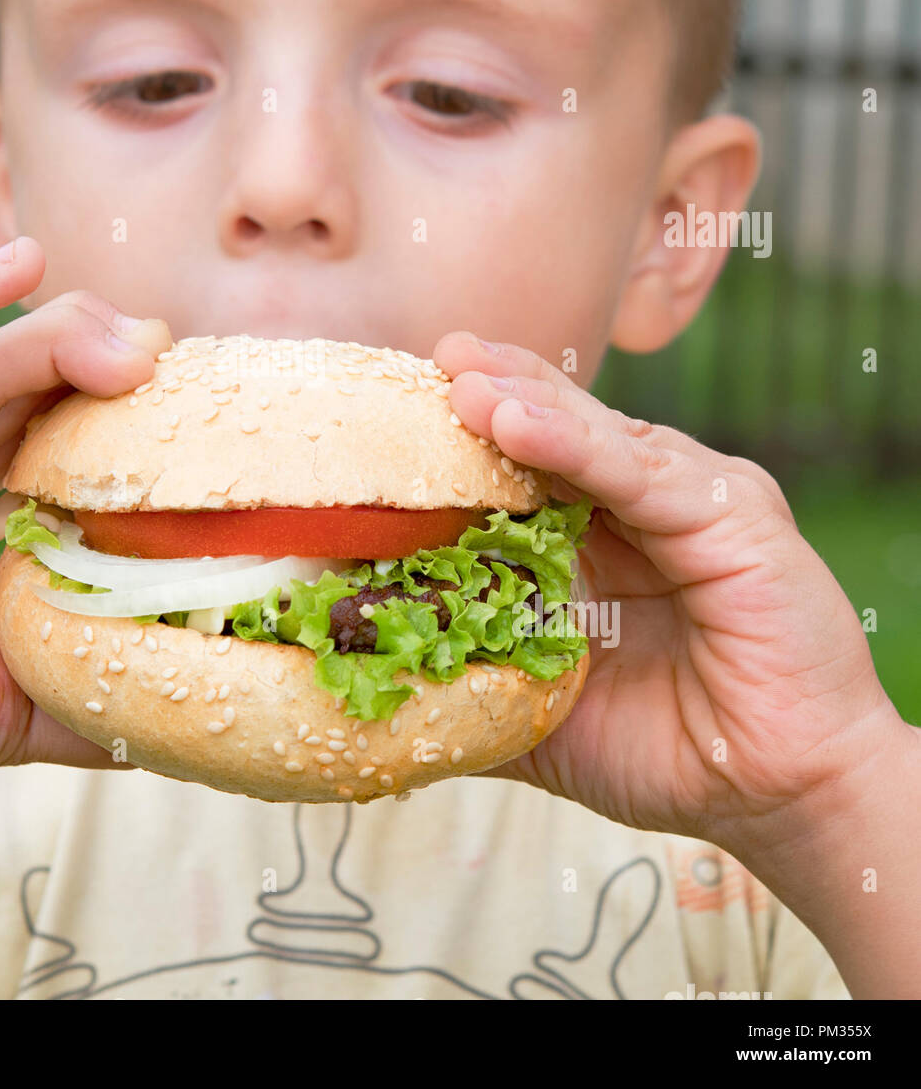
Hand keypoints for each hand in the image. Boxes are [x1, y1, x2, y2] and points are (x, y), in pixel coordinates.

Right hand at [0, 237, 170, 803]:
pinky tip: (18, 264)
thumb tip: (152, 734)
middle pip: (22, 379)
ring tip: (132, 341)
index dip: (111, 403)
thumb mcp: (8, 694)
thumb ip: (75, 689)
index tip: (184, 398)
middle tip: (166, 358)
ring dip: (59, 337)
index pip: (45, 423)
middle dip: (99, 358)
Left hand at [433, 332, 906, 855]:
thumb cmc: (665, 752)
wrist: (777, 798)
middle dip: (497, 388)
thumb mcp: (543, 708)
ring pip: (596, 438)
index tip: (404, 398)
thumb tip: (379, 680)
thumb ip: (476, 679)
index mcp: (606, 534)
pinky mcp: (734, 518)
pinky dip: (575, 447)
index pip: (532, 458)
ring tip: (462, 383)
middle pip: (562, 425)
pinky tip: (514, 421)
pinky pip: (640, 475)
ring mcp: (695, 500)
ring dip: (524, 404)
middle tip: (439, 357)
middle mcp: (651, 501)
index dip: (473, 425)